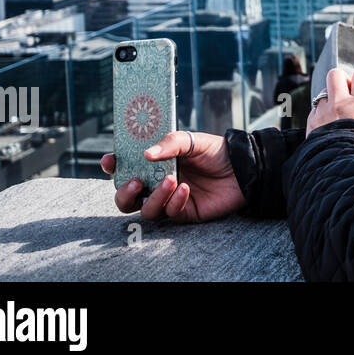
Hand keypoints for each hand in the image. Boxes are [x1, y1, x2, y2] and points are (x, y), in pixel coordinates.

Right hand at [101, 130, 244, 222]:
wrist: (243, 168)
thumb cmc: (216, 152)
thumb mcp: (193, 140)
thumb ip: (171, 144)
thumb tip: (146, 154)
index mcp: (155, 163)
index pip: (126, 167)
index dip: (113, 166)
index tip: (110, 160)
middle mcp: (157, 183)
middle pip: (126, 197)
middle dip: (124, 193)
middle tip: (135, 182)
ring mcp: (169, 199)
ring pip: (145, 210)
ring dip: (154, 197)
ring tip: (171, 180)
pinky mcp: (184, 213)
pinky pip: (170, 213)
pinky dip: (175, 201)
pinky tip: (187, 189)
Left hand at [307, 67, 353, 135]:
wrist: (342, 173)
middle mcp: (341, 104)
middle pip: (336, 74)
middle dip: (342, 81)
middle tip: (348, 95)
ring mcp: (324, 112)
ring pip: (322, 92)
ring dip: (329, 99)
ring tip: (336, 113)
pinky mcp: (311, 123)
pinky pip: (315, 110)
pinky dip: (320, 115)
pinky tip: (327, 127)